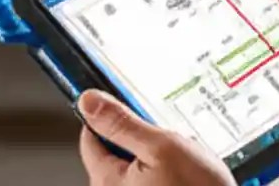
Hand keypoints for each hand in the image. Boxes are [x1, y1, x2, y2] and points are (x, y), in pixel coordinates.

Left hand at [77, 90, 233, 185]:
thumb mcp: (162, 146)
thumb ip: (123, 124)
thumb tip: (89, 102)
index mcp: (107, 180)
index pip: (91, 136)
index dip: (112, 117)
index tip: (131, 108)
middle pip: (119, 151)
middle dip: (146, 140)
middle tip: (171, 142)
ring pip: (142, 164)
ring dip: (162, 156)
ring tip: (187, 162)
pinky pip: (156, 179)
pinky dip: (170, 173)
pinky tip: (189, 176)